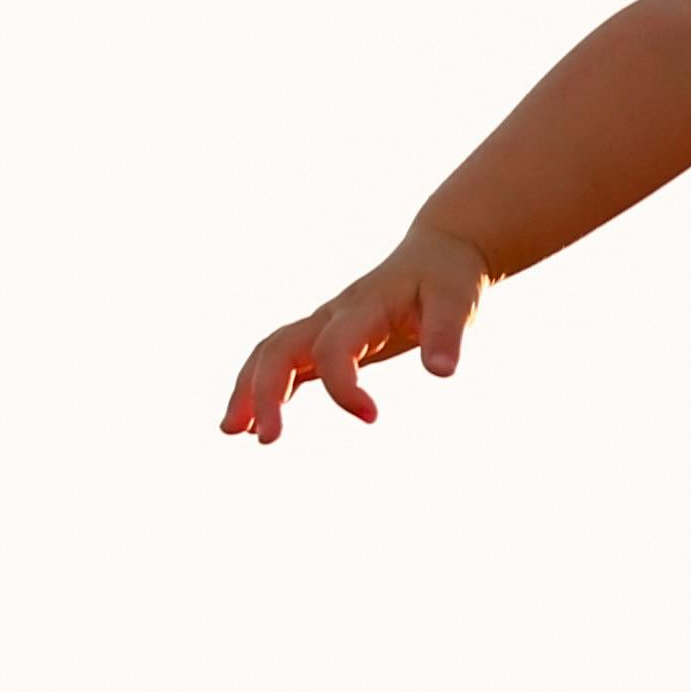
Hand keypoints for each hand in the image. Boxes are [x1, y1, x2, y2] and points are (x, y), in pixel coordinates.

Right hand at [224, 215, 492, 441]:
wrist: (436, 251)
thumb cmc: (447, 277)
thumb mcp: (457, 302)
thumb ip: (447, 335)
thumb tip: (441, 373)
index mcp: (363, 307)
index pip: (333, 347)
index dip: (343, 386)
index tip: (373, 418)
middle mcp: (333, 315)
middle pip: (280, 348)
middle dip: (266, 392)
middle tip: (266, 440)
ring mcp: (323, 324)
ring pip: (270, 353)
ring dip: (248, 390)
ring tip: (233, 432)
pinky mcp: (325, 337)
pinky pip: (282, 361)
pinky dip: (261, 389)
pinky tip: (251, 424)